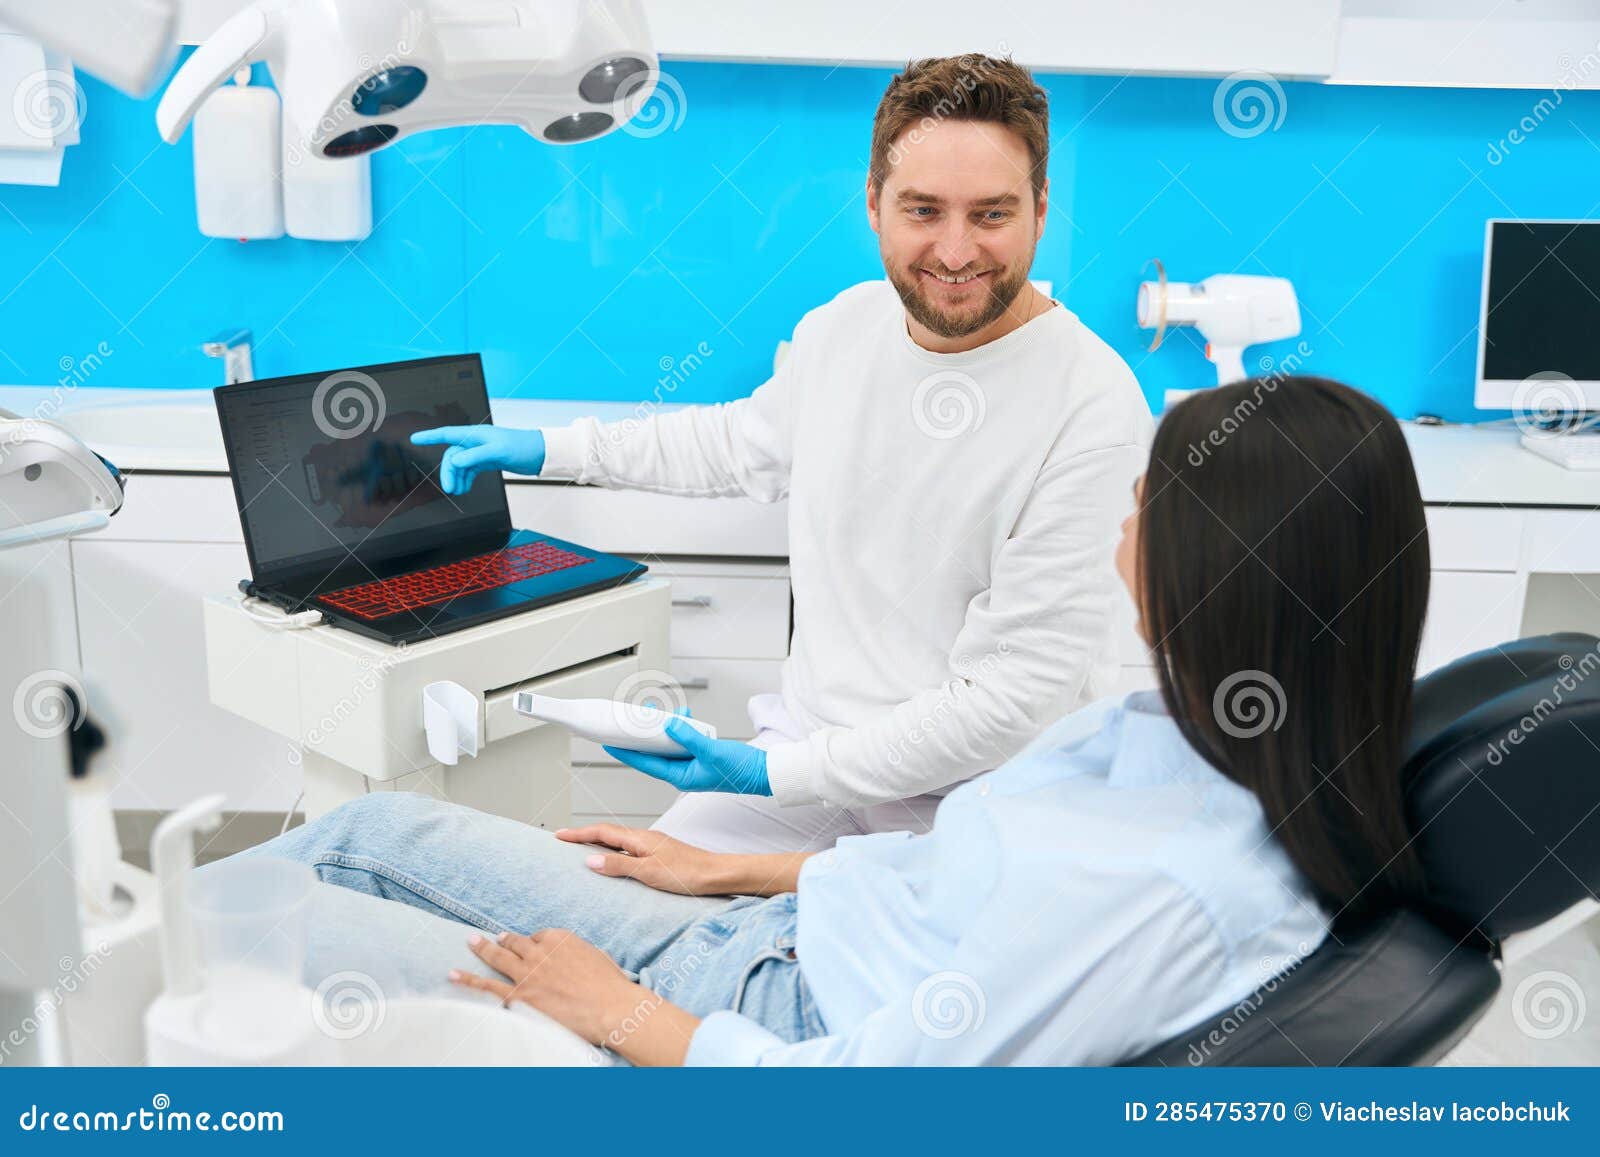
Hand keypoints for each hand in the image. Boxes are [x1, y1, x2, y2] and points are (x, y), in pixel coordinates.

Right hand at [409, 425, 545, 493]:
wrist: (538, 454)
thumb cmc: (521, 447)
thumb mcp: (497, 451)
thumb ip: (475, 456)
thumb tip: (456, 461)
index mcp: (475, 434)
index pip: (447, 434)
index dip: (429, 436)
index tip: (414, 438)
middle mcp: (475, 441)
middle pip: (452, 456)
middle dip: (449, 472)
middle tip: (450, 489)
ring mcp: (480, 451)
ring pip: (460, 465)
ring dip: (457, 478)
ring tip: (458, 491)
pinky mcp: (487, 461)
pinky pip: (469, 470)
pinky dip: (465, 479)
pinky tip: (465, 488)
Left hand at [450, 927, 640, 1045]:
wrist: (610, 1007)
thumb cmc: (611, 986)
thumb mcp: (598, 957)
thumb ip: (579, 954)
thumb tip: (575, 959)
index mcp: (560, 938)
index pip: (540, 936)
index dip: (535, 943)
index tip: (532, 947)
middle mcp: (539, 951)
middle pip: (516, 942)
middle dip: (503, 939)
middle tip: (491, 936)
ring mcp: (526, 973)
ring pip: (498, 956)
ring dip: (482, 947)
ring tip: (470, 941)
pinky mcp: (518, 996)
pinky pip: (487, 986)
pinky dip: (468, 979)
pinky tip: (453, 974)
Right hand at [556, 823, 734, 894]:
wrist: (716, 874)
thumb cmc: (688, 873)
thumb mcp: (648, 872)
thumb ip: (619, 865)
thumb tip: (590, 860)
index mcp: (639, 838)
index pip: (601, 832)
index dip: (578, 833)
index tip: (559, 835)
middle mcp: (645, 838)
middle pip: (607, 833)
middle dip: (584, 836)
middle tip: (564, 841)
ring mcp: (653, 845)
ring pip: (618, 841)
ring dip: (598, 844)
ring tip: (581, 851)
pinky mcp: (659, 854)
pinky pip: (629, 849)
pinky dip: (614, 852)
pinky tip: (614, 861)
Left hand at [605, 716, 769, 794]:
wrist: (764, 773)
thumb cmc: (740, 771)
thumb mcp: (712, 751)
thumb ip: (689, 737)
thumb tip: (668, 724)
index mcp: (681, 777)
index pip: (646, 763)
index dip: (627, 753)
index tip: (610, 744)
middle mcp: (684, 771)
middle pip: (654, 753)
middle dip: (642, 737)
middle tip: (628, 722)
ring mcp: (693, 764)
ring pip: (669, 744)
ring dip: (664, 729)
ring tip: (658, 714)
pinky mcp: (702, 755)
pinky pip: (684, 740)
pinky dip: (683, 728)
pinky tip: (684, 717)